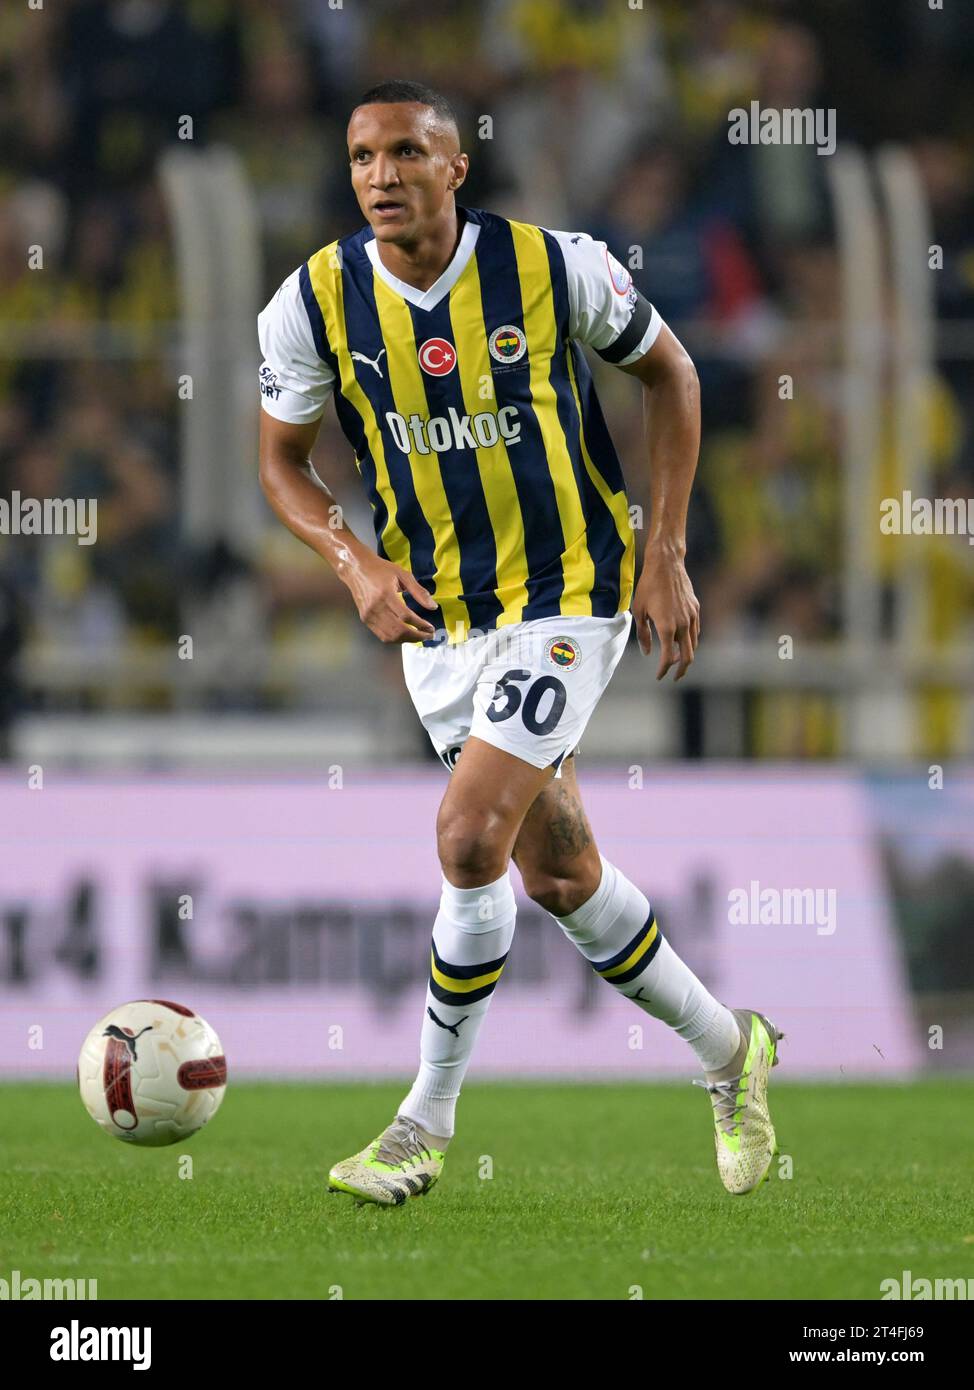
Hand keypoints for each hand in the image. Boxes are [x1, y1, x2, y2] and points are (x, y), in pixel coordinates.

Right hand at [343, 551, 438, 643]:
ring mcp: (369, 615)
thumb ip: (419, 591)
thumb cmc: (381, 569)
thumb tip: (433, 607)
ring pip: (390, 637)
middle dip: (416, 636)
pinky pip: (382, 635)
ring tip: (419, 636)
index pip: (406, 616)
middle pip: (398, 630)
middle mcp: (376, 608)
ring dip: (407, 640)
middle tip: (428, 635)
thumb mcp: (403, 575)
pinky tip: (405, 635)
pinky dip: (396, 639)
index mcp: (386, 594)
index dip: (420, 625)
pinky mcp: (365, 619)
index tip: (431, 628)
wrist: (356, 568)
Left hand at [632, 550, 700, 680]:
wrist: (666, 565)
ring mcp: (692, 617)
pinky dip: (690, 641)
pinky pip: (696, 631)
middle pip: (687, 657)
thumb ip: (643, 635)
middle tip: (675, 677)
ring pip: (693, 644)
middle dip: (681, 670)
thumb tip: (647, 652)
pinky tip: (683, 641)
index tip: (659, 676)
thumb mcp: (639, 611)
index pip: (668, 658)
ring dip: (686, 655)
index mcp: (667, 627)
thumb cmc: (648, 586)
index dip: (663, 670)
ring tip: (678, 660)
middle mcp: (683, 625)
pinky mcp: (696, 609)